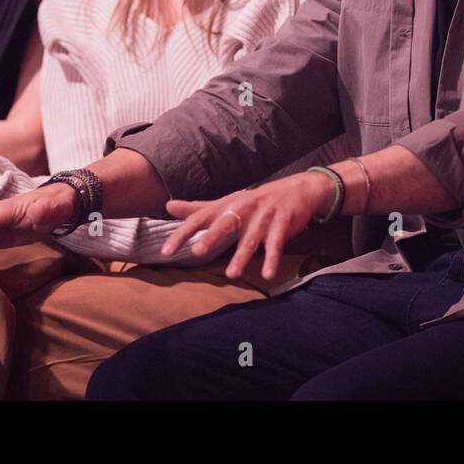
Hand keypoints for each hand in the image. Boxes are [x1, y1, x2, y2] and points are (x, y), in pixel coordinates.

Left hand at [162, 171, 335, 281]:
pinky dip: (272, 259)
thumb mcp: (226, 202)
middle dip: (212, 237)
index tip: (166, 252)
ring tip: (232, 274)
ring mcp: (263, 216)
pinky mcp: (282, 224)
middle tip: (197, 252)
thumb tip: (167, 206)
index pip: (200, 218)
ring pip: (250, 238)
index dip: (182, 233)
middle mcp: (242, 209)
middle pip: (224, 224)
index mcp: (226, 205)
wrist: (297, 189)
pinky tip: (268, 275)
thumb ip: (198, 208)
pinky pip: (276, 244)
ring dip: (242, 256)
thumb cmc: (256, 201)